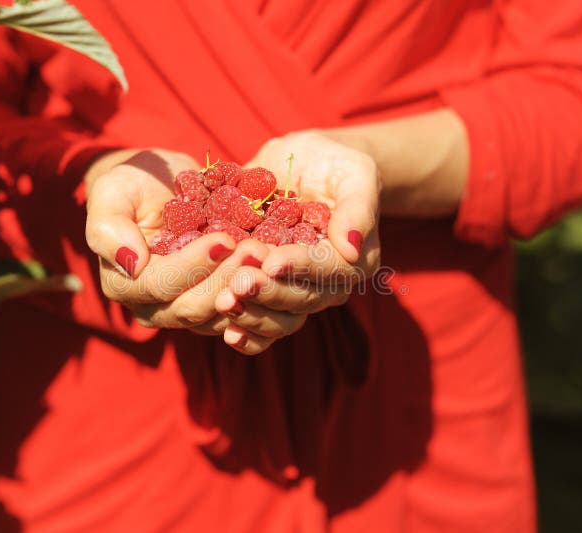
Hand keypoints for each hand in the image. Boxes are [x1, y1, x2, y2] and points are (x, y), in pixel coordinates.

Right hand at [84, 149, 313, 344]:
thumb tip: (131, 264)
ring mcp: (189, 310)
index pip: (160, 286)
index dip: (192, 266)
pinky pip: (243, 312)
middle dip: (227, 279)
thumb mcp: (112, 194)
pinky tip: (281, 273)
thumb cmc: (130, 185)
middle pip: (194, 308)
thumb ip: (110, 229)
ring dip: (249, 290)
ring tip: (272, 257)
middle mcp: (155, 309)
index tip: (223, 240)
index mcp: (125, 286)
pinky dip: (262, 296)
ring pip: (222, 315)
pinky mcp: (219, 305)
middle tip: (257, 251)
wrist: (158, 185)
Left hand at [216, 131, 381, 348]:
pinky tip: (227, 332)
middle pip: (302, 300)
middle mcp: (326, 285)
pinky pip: (262, 326)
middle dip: (270, 292)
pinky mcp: (270, 293)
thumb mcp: (354, 174)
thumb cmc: (335, 165)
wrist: (303, 166)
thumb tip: (351, 247)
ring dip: (253, 314)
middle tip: (239, 282)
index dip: (300, 267)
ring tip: (224, 302)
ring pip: (280, 320)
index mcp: (354, 260)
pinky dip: (247, 333)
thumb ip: (357, 208)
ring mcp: (296, 292)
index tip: (272, 260)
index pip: (329, 270)